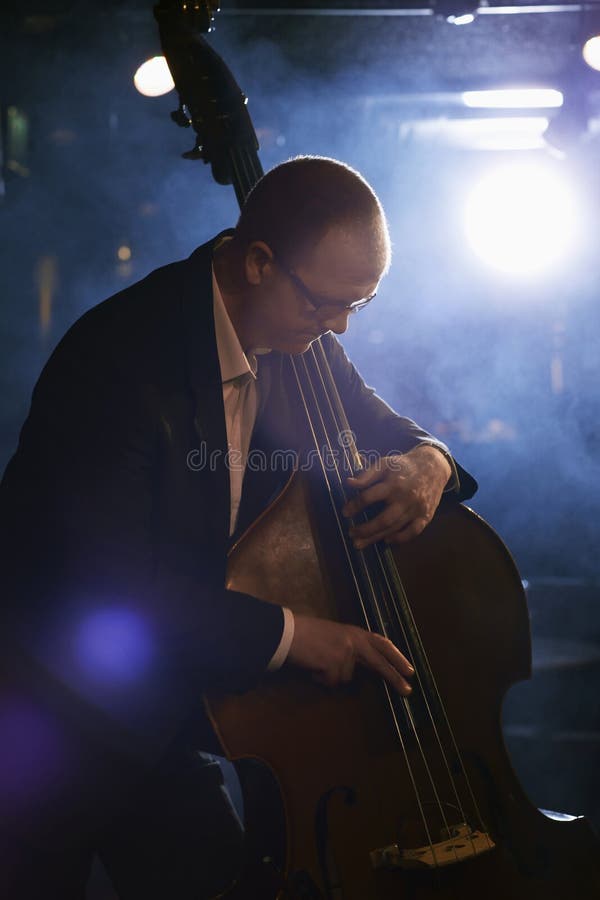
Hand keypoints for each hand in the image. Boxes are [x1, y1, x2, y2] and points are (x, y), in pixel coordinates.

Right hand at [286, 614, 413, 694]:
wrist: (288, 633)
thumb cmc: (306, 633)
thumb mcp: (333, 636)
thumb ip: (349, 648)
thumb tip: (357, 668)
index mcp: (354, 632)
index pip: (382, 644)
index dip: (396, 656)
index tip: (409, 669)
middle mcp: (354, 641)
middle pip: (379, 662)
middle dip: (394, 677)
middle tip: (409, 690)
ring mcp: (346, 654)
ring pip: (345, 677)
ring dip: (331, 675)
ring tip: (316, 662)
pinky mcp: (335, 665)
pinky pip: (331, 682)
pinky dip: (321, 679)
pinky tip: (312, 667)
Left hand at [342, 445, 451, 548]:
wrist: (434, 466)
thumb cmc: (405, 465)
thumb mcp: (386, 463)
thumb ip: (367, 474)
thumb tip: (349, 483)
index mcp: (393, 483)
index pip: (369, 497)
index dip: (354, 506)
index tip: (344, 513)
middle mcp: (405, 498)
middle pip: (383, 520)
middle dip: (365, 530)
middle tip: (351, 534)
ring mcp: (416, 509)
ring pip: (395, 528)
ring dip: (376, 538)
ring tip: (360, 544)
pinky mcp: (426, 516)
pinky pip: (413, 532)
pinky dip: (400, 538)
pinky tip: (387, 540)